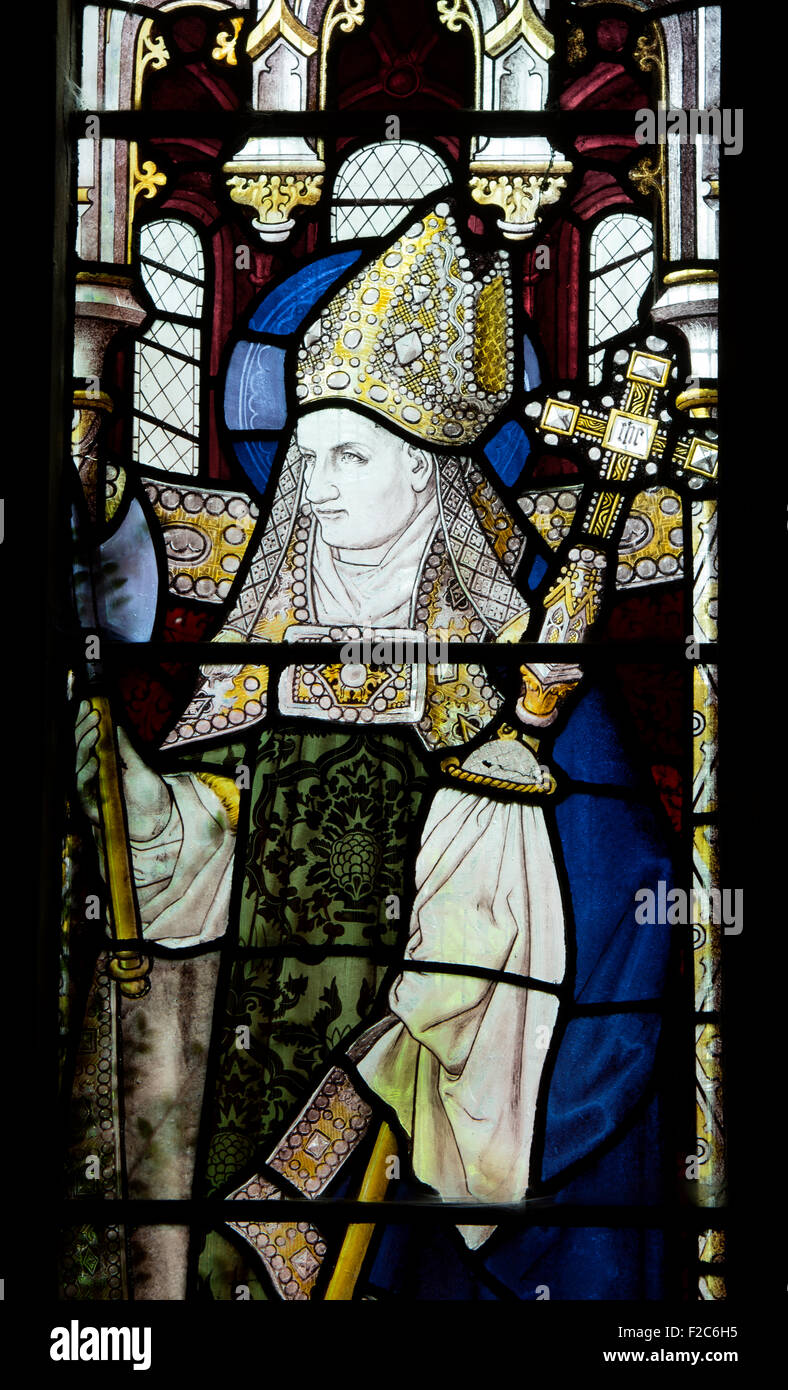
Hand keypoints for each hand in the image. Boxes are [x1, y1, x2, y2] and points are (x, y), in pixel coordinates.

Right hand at [75, 699, 171, 842]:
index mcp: (103, 764)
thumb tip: (116, 726)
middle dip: (82, 730)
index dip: (85, 723)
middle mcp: (93, 776)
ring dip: (83, 748)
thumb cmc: (151, 796)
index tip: (89, 705)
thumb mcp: (141, 767)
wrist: (159, 824)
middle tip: (92, 715)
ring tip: (95, 733)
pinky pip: (82, 789)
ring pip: (76, 766)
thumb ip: (127, 750)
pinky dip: (86, 774)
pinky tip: (94, 761)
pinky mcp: (90, 807)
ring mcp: (90, 791)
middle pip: (79, 750)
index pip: (88, 740)